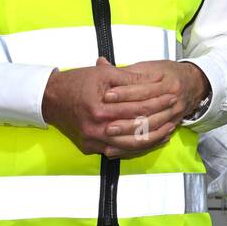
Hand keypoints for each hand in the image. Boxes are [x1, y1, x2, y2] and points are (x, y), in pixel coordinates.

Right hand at [42, 58, 179, 157]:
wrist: (50, 98)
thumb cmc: (77, 82)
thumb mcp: (104, 74)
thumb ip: (130, 78)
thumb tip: (156, 80)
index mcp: (100, 109)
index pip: (138, 108)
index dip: (158, 102)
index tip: (173, 96)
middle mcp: (96, 129)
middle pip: (136, 130)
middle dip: (159, 121)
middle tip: (176, 114)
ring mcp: (92, 141)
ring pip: (129, 146)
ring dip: (151, 139)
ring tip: (168, 131)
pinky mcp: (89, 147)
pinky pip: (117, 151)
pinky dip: (135, 147)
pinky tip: (149, 141)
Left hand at [101, 59, 210, 143]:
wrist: (194, 83)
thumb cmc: (169, 74)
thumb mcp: (149, 67)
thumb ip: (124, 70)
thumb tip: (100, 64)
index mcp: (168, 82)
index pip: (144, 89)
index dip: (125, 93)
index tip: (106, 96)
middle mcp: (173, 100)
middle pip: (147, 112)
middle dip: (124, 118)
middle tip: (104, 121)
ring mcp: (174, 115)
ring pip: (150, 129)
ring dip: (129, 134)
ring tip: (109, 135)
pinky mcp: (171, 126)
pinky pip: (153, 139)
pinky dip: (136, 145)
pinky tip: (121, 147)